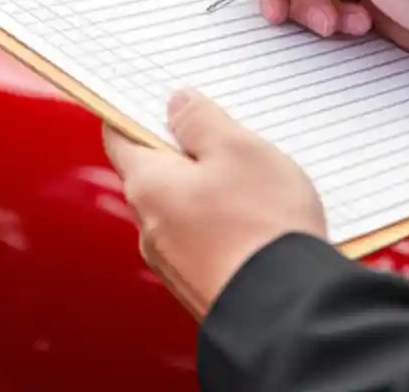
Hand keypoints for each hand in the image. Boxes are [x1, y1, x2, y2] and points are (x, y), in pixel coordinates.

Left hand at [103, 89, 325, 318]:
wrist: (288, 310)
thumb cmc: (262, 224)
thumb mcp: (238, 150)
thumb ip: (201, 121)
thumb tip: (176, 104)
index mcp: (148, 186)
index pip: (120, 138)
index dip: (134, 112)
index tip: (156, 98)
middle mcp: (149, 228)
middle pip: (154, 175)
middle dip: (183, 153)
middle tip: (222, 136)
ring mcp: (173, 264)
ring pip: (182, 211)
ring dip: (207, 192)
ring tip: (252, 182)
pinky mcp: (201, 286)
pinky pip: (203, 243)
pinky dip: (222, 226)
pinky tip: (257, 223)